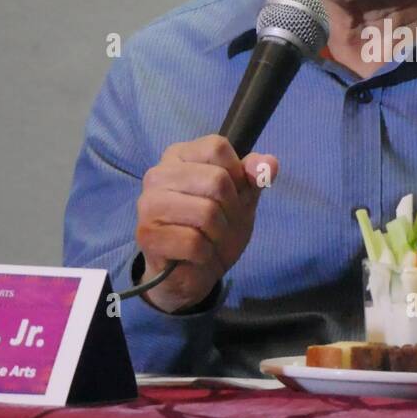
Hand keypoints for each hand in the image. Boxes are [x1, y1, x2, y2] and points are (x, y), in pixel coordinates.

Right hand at [134, 134, 276, 312]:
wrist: (192, 270)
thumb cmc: (215, 226)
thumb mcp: (243, 197)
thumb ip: (255, 176)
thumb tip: (269, 163)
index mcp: (179, 156)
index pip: (218, 147)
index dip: (237, 174)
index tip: (232, 194)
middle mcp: (158, 174)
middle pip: (217, 180)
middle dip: (232, 210)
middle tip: (223, 225)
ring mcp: (148, 204)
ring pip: (207, 212)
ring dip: (220, 235)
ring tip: (211, 240)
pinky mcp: (147, 235)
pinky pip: (194, 242)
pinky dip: (206, 254)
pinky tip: (197, 256)